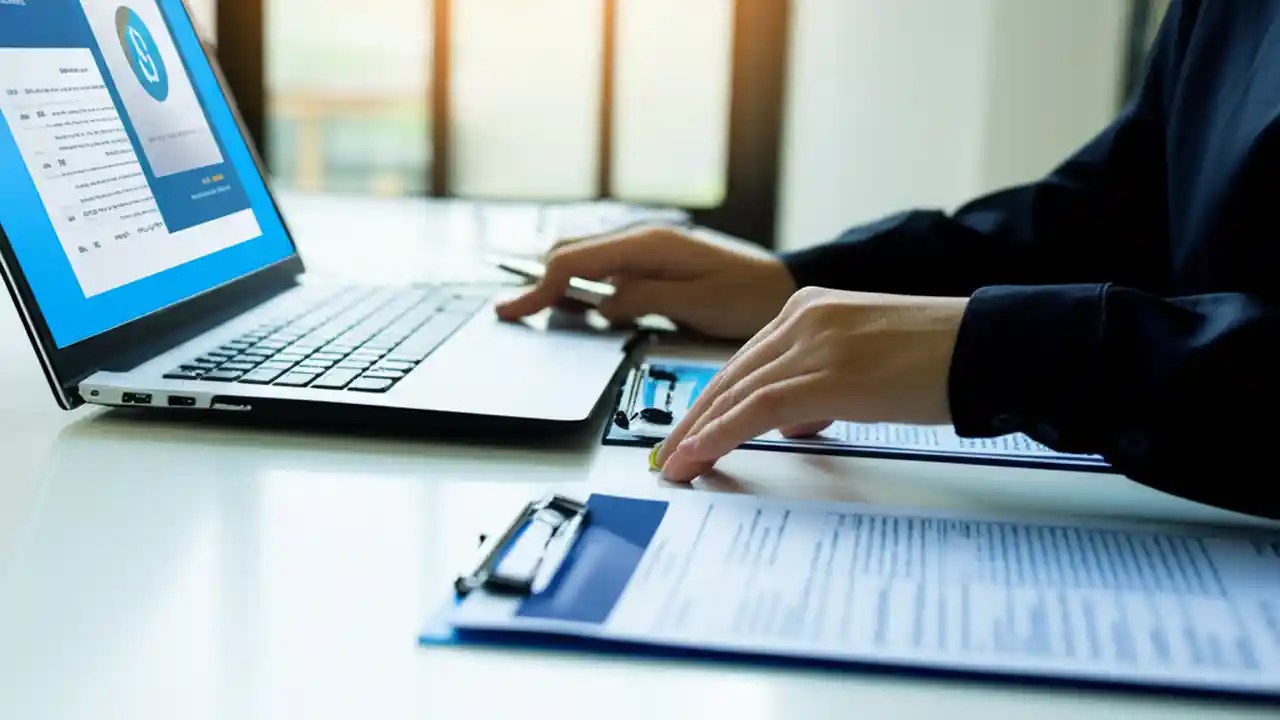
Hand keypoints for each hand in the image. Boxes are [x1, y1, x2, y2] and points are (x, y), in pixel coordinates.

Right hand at [494, 225, 796, 339]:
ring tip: (529, 311)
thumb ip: (645, 300)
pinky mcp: (652, 269)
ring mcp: (645, 253)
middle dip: (538, 283)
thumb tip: (602, 307)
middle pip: (570, 255)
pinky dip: (580, 289)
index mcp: (648, 244)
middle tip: (511, 315)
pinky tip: (572, 309)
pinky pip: (605, 275)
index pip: (574, 261)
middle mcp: (641, 241)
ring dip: (556, 285)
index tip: (515, 312)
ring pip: (584, 263)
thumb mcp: (698, 303)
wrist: (785, 286)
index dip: (539, 287)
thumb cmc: (751, 295)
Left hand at [656, 288, 968, 480]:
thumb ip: (818, 385)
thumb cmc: (937, 358)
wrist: (986, 347)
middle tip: (666, 453)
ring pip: (735, 392)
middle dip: (692, 419)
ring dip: (696, 434)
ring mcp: (814, 343)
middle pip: (729, 375)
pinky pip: (755, 409)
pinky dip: (720, 435)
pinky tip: (700, 455)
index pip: (743, 360)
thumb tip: (789, 422)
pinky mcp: (828, 374)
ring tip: (673, 465)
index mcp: (809, 307)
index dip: (709, 400)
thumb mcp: (863, 364)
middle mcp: (803, 317)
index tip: (686, 429)